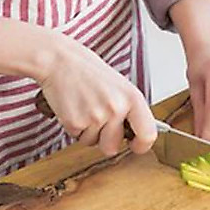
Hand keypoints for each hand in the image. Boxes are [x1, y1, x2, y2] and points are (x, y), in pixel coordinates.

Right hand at [37, 32, 158, 156]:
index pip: (148, 134)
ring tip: (86, 107)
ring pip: (93, 143)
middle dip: (105, 140)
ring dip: (88, 132)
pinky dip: (74, 127)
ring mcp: (96, 116)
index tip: (135, 146)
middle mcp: (117, 108)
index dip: (141, 145)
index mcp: (133, 98)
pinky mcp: (76, 123)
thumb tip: (135, 133)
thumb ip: (128, 109)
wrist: (61, 61)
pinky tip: (75, 107)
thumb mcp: (119, 86)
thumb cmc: (89, 71)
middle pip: (114, 147)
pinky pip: (77, 137)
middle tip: (98, 119)